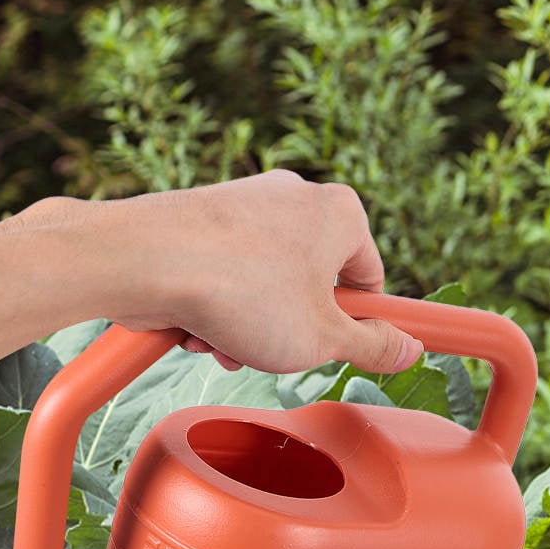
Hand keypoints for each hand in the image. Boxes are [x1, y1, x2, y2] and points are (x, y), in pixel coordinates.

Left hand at [96, 172, 423, 375]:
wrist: (143, 258)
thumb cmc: (241, 291)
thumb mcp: (323, 339)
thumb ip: (373, 346)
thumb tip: (407, 350)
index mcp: (342, 213)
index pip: (370, 279)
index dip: (361, 324)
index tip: (350, 349)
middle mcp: (297, 196)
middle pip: (313, 283)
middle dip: (292, 328)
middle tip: (275, 352)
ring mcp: (247, 203)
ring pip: (265, 283)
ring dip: (250, 326)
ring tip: (225, 345)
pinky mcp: (204, 216)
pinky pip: (226, 271)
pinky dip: (216, 304)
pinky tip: (196, 328)